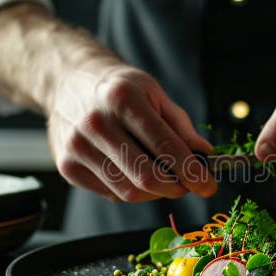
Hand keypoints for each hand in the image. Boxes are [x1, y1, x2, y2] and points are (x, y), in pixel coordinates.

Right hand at [47, 58, 216, 201]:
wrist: (69, 81)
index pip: (165, 146)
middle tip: (188, 185)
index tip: (208, 185)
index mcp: (123, 99)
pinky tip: (134, 173)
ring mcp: (77, 147)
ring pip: (128, 191)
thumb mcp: (154, 94)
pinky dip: (131, 191)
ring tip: (163, 177)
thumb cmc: (120, 89)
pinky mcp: (67, 167)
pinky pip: (111, 194)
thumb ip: (181, 128)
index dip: (192, 171)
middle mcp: (96, 123)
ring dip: (155, 192)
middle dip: (176, 188)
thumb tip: (206, 156)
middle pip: (146, 176)